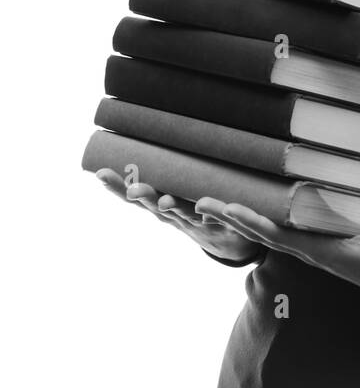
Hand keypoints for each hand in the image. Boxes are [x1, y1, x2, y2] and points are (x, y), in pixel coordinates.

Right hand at [95, 168, 260, 262]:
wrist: (230, 244)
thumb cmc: (196, 214)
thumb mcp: (174, 196)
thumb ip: (160, 177)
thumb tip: (129, 143)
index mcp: (163, 206)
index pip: (136, 197)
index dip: (118, 187)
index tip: (101, 174)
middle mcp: (177, 216)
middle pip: (157, 206)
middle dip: (146, 197)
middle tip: (134, 189)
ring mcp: (200, 222)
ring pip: (185, 214)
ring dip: (175, 208)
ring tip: (166, 202)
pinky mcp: (225, 225)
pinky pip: (220, 220)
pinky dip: (215, 215)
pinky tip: (211, 210)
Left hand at [195, 169, 359, 307]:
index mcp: (320, 252)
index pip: (276, 235)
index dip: (250, 221)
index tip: (226, 208)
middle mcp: (309, 252)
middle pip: (261, 234)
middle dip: (231, 219)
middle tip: (199, 203)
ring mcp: (313, 250)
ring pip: (269, 234)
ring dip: (241, 221)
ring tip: (214, 207)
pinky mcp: (320, 246)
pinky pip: (284, 232)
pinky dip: (263, 222)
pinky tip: (253, 212)